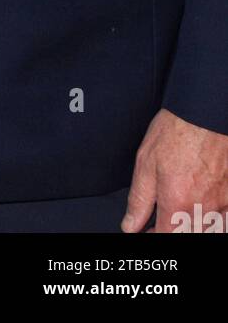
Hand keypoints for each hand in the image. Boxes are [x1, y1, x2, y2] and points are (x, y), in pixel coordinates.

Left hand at [122, 108, 227, 232]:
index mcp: (177, 204)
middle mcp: (203, 209)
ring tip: (180, 207)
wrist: (205, 112)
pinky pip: (223, 217)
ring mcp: (222, 203)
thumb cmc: (177, 131)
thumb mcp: (146, 163)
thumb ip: (139, 200)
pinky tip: (200, 198)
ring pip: (207, 229)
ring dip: (191, 224)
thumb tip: (131, 224)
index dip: (152, 235)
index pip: (165, 238)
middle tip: (161, 217)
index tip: (145, 229)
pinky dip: (211, 215)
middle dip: (172, 230)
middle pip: (187, 235)